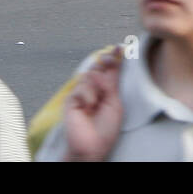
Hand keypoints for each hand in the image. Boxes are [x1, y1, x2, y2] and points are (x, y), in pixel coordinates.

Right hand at [63, 47, 124, 161]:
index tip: (121, 47)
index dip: (114, 57)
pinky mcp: (71, 100)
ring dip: (97, 84)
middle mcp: (94, 89)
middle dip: (105, 60)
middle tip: (111, 58)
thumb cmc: (106, 128)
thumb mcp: (115, 102)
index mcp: (106, 89)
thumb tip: (112, 63)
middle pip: (98, 66)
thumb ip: (112, 83)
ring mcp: (82, 93)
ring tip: (97, 101)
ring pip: (89, 75)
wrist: (93, 146)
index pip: (109, 69)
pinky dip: (87, 95)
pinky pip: (81, 88)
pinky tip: (89, 107)